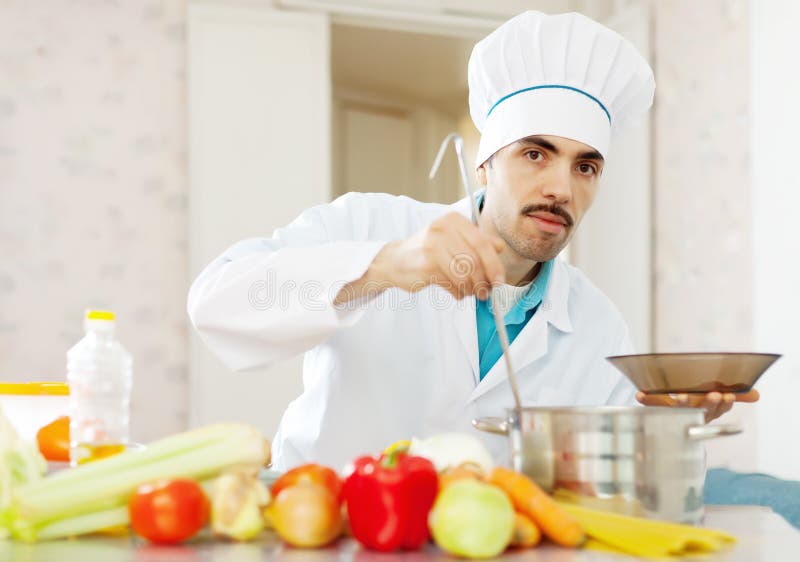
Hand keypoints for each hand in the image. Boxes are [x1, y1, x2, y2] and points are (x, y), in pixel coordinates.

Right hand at [379, 212, 506, 298]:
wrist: (395, 260)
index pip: (482, 243)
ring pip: (464, 274)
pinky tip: (457, 293)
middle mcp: (443, 229)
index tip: (499, 281)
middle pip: (475, 260)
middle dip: (484, 281)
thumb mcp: (453, 240)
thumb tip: (500, 247)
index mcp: (453, 220)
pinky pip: (452, 283)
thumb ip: (477, 241)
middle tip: (486, 292)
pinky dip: (458, 292)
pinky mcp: (426, 264)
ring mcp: (432, 246)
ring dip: (471, 289)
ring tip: (470, 293)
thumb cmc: (428, 251)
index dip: (494, 264)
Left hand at [636, 389, 759, 422]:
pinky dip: (646, 399)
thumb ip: (736, 397)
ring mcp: (674, 415)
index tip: (728, 396)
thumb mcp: (715, 403)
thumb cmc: (695, 408)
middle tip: (713, 395)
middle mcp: (691, 415)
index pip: (718, 410)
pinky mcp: (657, 412)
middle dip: (708, 403)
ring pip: (679, 411)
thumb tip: (757, 395)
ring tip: (683, 396)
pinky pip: (651, 406)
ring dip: (682, 404)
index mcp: (706, 412)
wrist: (667, 431)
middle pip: (702, 410)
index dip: (723, 404)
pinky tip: (639, 394)